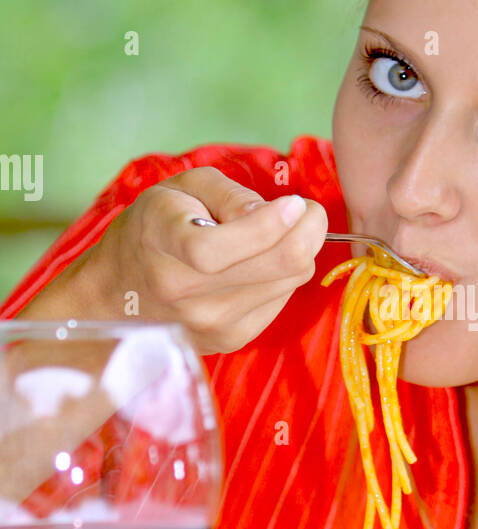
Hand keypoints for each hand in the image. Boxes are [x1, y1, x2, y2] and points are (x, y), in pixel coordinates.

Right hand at [71, 166, 327, 354]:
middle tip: (306, 211)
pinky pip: (282, 299)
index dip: (271, 223)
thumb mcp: (180, 189)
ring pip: (291, 281)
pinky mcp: (232, 339)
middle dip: (310, 230)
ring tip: (277, 234)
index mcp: (165, 246)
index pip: (222, 247)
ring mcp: (212, 323)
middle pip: (281, 265)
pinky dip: (283, 276)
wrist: (118, 295)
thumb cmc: (152, 229)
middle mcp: (188, 294)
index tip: (294, 203)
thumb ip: (230, 195)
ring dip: (298, 251)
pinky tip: (262, 263)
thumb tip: (281, 215)